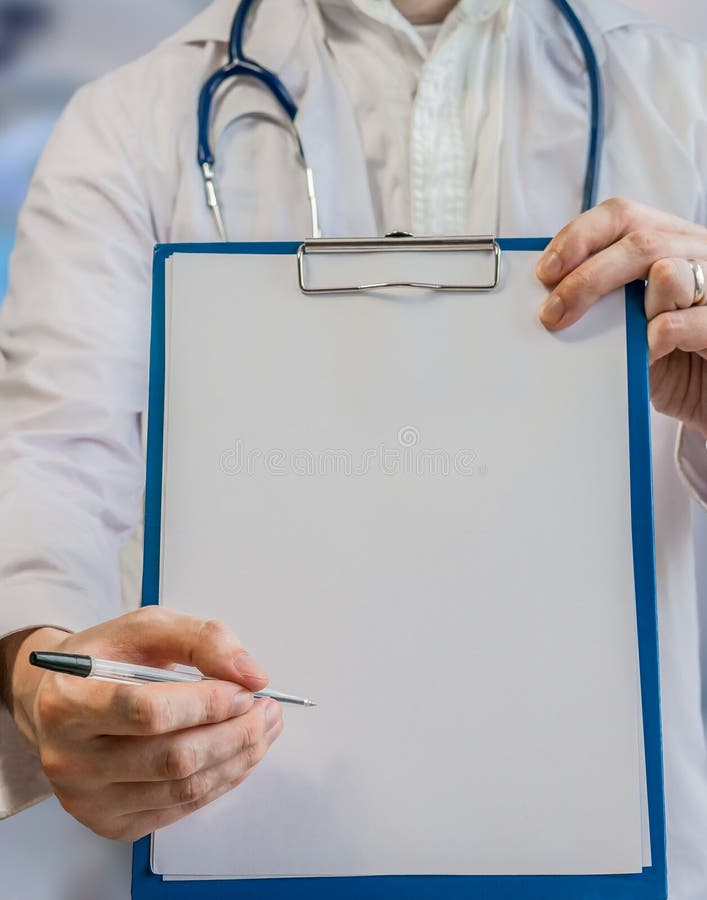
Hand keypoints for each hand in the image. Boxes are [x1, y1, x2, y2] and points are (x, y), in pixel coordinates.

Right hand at [0, 607, 282, 839]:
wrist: (62, 703)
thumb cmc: (106, 660)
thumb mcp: (146, 628)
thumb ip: (201, 639)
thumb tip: (251, 675)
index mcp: (69, 702)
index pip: (146, 712)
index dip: (206, 703)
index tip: (246, 690)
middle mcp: (70, 758)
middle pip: (171, 758)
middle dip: (234, 733)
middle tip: (268, 709)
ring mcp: (88, 799)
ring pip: (183, 788)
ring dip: (237, 757)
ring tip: (264, 727)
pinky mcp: (110, 823)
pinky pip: (180, 808)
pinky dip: (222, 780)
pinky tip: (240, 754)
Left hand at [536, 198, 706, 439]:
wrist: (705, 393)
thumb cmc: (666, 357)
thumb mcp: (629, 322)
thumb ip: (604, 299)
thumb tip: (548, 294)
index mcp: (670, 241)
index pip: (621, 216)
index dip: (579, 237)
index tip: (545, 272)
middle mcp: (698, 251)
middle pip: (638, 242)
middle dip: (586, 278)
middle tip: (552, 314)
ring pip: (666, 273)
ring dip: (632, 310)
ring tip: (625, 339)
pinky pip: (674, 323)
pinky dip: (650, 342)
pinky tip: (648, 356)